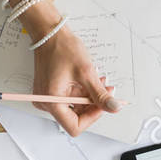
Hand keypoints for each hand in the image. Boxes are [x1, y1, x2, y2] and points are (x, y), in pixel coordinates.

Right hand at [30, 20, 119, 136]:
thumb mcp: (86, 73)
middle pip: (75, 117)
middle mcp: (46, 102)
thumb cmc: (62, 48)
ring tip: (100, 82)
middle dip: (93, 105)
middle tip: (106, 91)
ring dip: (90, 97)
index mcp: (51, 101)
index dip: (93, 117)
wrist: (49, 33)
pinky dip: (82, 92)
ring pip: (75, 107)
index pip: (74, 126)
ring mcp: (48, 97)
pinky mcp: (51, 91)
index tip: (104, 105)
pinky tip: (90, 80)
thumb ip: (100, 94)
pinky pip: (70, 98)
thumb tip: (113, 107)